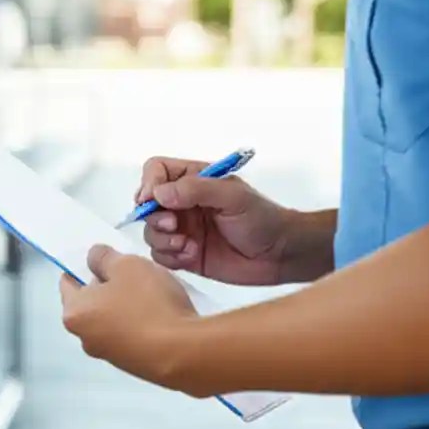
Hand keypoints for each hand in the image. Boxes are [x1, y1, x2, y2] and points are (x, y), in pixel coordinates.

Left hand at [59, 244, 201, 392]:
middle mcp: (85, 338)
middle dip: (106, 287)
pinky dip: (138, 324)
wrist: (183, 352)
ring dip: (124, 306)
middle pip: (90, 303)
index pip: (68, 283)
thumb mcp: (126, 265)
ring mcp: (109, 356)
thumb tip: (92, 259)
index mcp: (74, 314)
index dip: (82, 266)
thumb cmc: (148, 303)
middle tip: (130, 273)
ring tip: (150, 293)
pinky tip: (160, 314)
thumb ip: (104, 257)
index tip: (102, 259)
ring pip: (111, 320)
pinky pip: (129, 336)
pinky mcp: (133, 366)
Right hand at [135, 156, 295, 285]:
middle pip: (147, 204)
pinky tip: (192, 256)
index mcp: (195, 180)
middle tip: (175, 226)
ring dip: (162, 240)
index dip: (149, 183)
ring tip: (187, 246)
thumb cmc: (262, 218)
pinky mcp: (185, 255)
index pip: (157, 171)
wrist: (280, 255)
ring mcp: (184, 230)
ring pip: (151, 231)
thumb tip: (159, 193)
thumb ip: (196, 190)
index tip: (151, 199)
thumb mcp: (233, 196)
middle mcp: (184, 203)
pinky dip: (170, 257)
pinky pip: (161, 256)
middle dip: (155, 217)